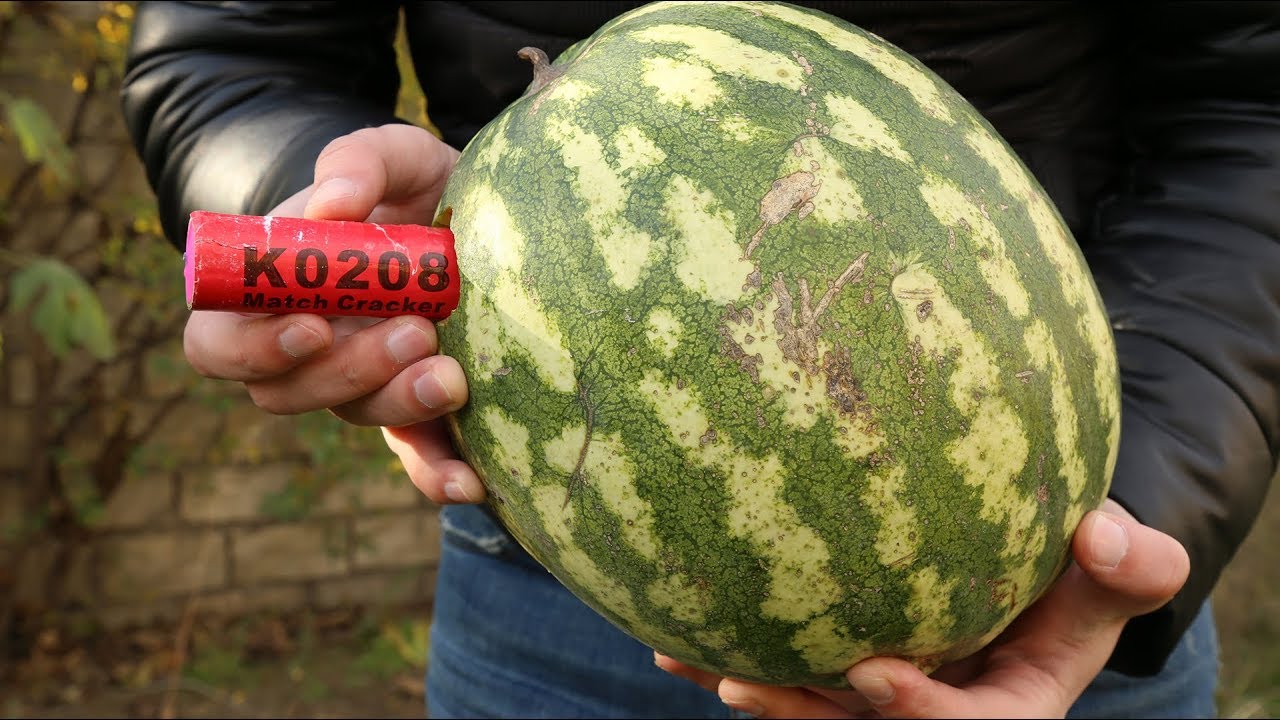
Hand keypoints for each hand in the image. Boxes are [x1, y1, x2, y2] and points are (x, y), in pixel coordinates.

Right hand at [182, 123, 485, 504]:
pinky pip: (417, 455)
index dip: (252, 347)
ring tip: (453, 373)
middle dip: (347, 371)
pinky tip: (472, 484)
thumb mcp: (396, 155)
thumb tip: (331, 209)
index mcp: (272, 291)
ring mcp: (364, 381)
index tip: (314, 324)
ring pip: (356, 417)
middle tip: (415, 330)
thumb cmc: (418, 185)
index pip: (218, 341)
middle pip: (287, 392)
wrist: (482, 217)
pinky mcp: (420, 406)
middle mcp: (309, 347)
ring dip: (400, 402)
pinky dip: (438, 475)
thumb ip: (359, 162)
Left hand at [656, 499, 1188, 718]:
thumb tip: (1102, 533)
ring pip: (815, 702)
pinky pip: (794, 657)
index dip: (915, 710)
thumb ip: (1132, 564)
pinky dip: (739, 647)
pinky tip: (680, 630)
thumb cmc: (1086, 574)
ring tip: (684, 660)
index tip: (869, 672)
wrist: (1046, 570)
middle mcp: (937, 705)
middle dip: (804, 714)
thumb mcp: (1120, 573)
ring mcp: (890, 685)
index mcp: (1006, 706)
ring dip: (751, 685)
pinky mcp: (852, 657)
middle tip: (743, 687)